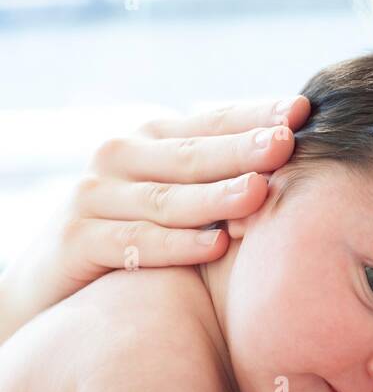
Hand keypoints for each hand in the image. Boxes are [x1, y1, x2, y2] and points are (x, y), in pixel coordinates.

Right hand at [0, 95, 310, 343]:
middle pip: (192, 155)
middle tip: (285, 144)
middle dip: (242, 149)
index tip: (302, 110)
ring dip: (214, 197)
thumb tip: (296, 155)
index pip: (211, 121)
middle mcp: (119, 157)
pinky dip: (176, 246)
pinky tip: (214, 248)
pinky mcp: (76, 239)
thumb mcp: (174, 196)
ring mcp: (95, 196)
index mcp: (151, 138)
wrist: (51, 281)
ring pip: (166, 199)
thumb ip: (217, 175)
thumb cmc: (134, 234)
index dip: (255, 114)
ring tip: (258, 193)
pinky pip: (135, 243)